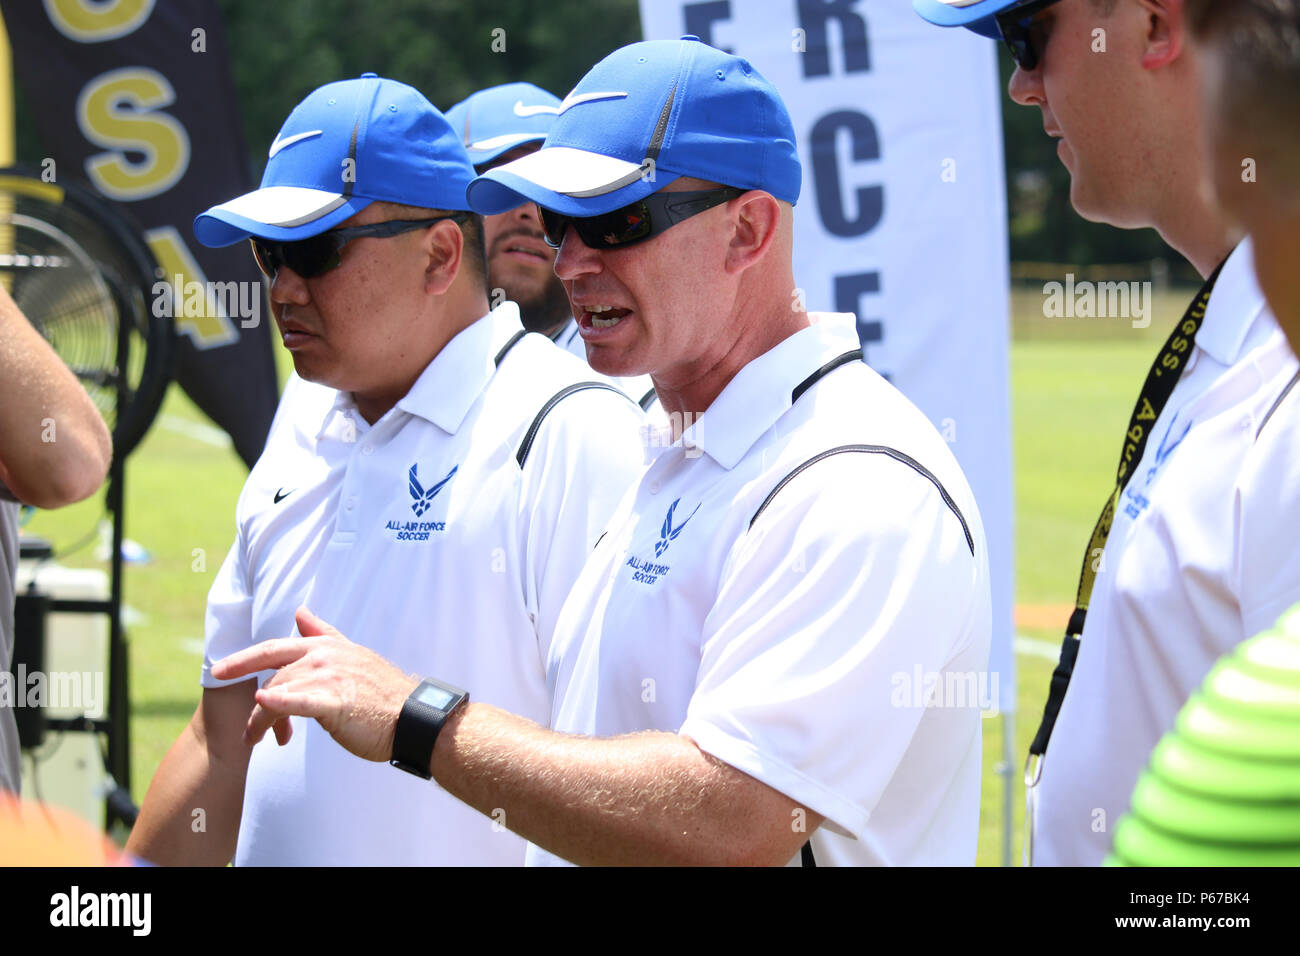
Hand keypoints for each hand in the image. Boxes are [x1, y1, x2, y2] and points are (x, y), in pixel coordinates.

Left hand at [211, 606, 420, 762]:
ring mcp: (329, 677)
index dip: (246, 656)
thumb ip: (324, 634)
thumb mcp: (352, 655)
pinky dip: (278, 704)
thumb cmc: (383, 694)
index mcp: (327, 647)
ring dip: (258, 719)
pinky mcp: (335, 701)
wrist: (413, 717)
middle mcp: (324, 657)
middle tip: (217, 681)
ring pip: (279, 692)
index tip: (221, 667)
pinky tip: (260, 707)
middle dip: (241, 674)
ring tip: (251, 739)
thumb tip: (300, 612)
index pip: (277, 647)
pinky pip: (300, 701)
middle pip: (271, 665)